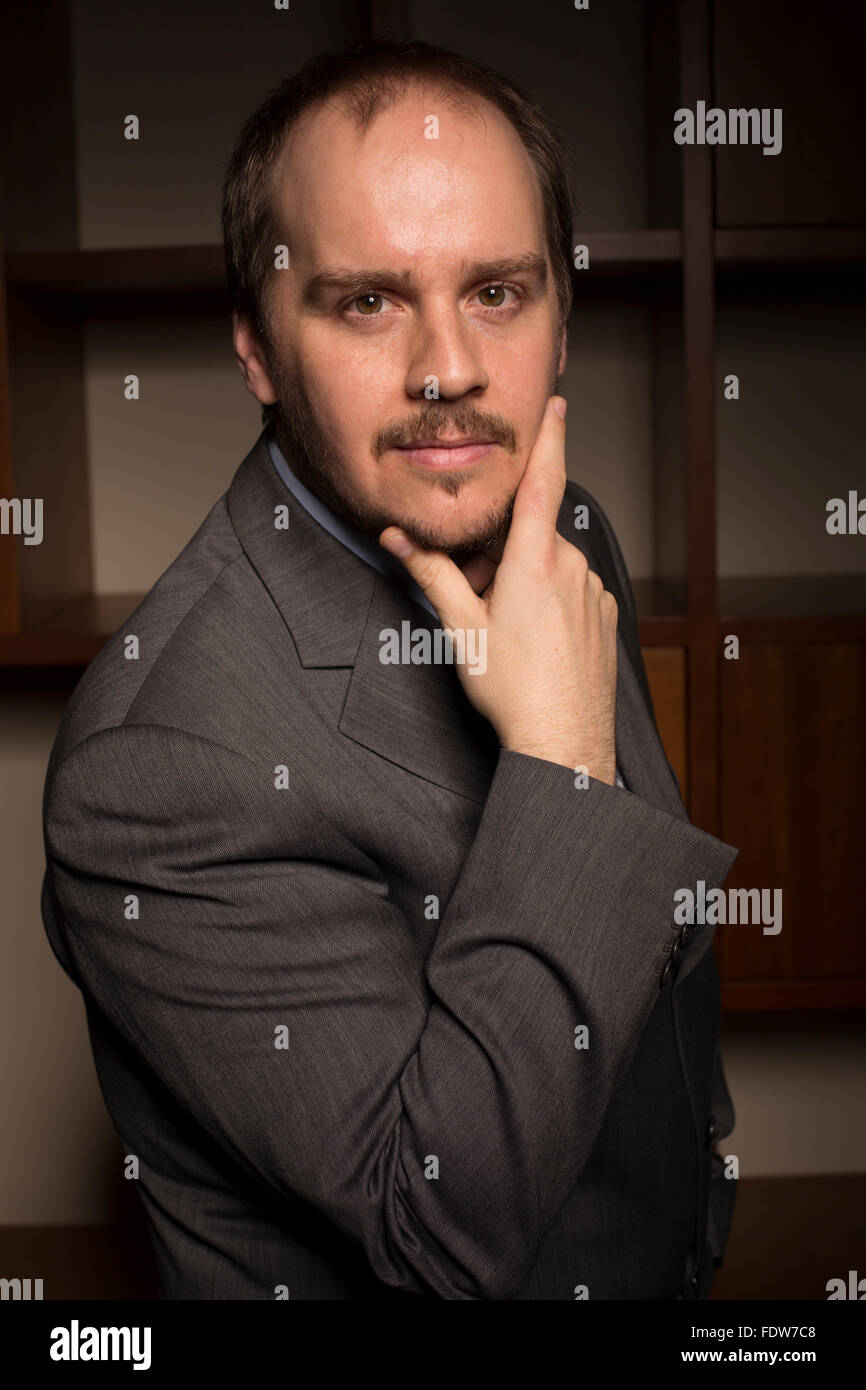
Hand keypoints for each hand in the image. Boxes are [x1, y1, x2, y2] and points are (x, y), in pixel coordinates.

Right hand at [379, 397, 618, 782]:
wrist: (563, 744)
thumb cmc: (511, 689)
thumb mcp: (460, 628)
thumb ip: (430, 573)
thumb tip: (396, 538)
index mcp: (534, 561)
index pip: (544, 480)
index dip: (550, 436)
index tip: (557, 402)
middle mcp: (572, 568)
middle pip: (530, 537)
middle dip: (498, 555)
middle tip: (472, 598)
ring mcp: (594, 593)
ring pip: (551, 568)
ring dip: (522, 582)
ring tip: (503, 632)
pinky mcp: (606, 617)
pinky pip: (572, 593)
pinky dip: (549, 602)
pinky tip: (533, 643)